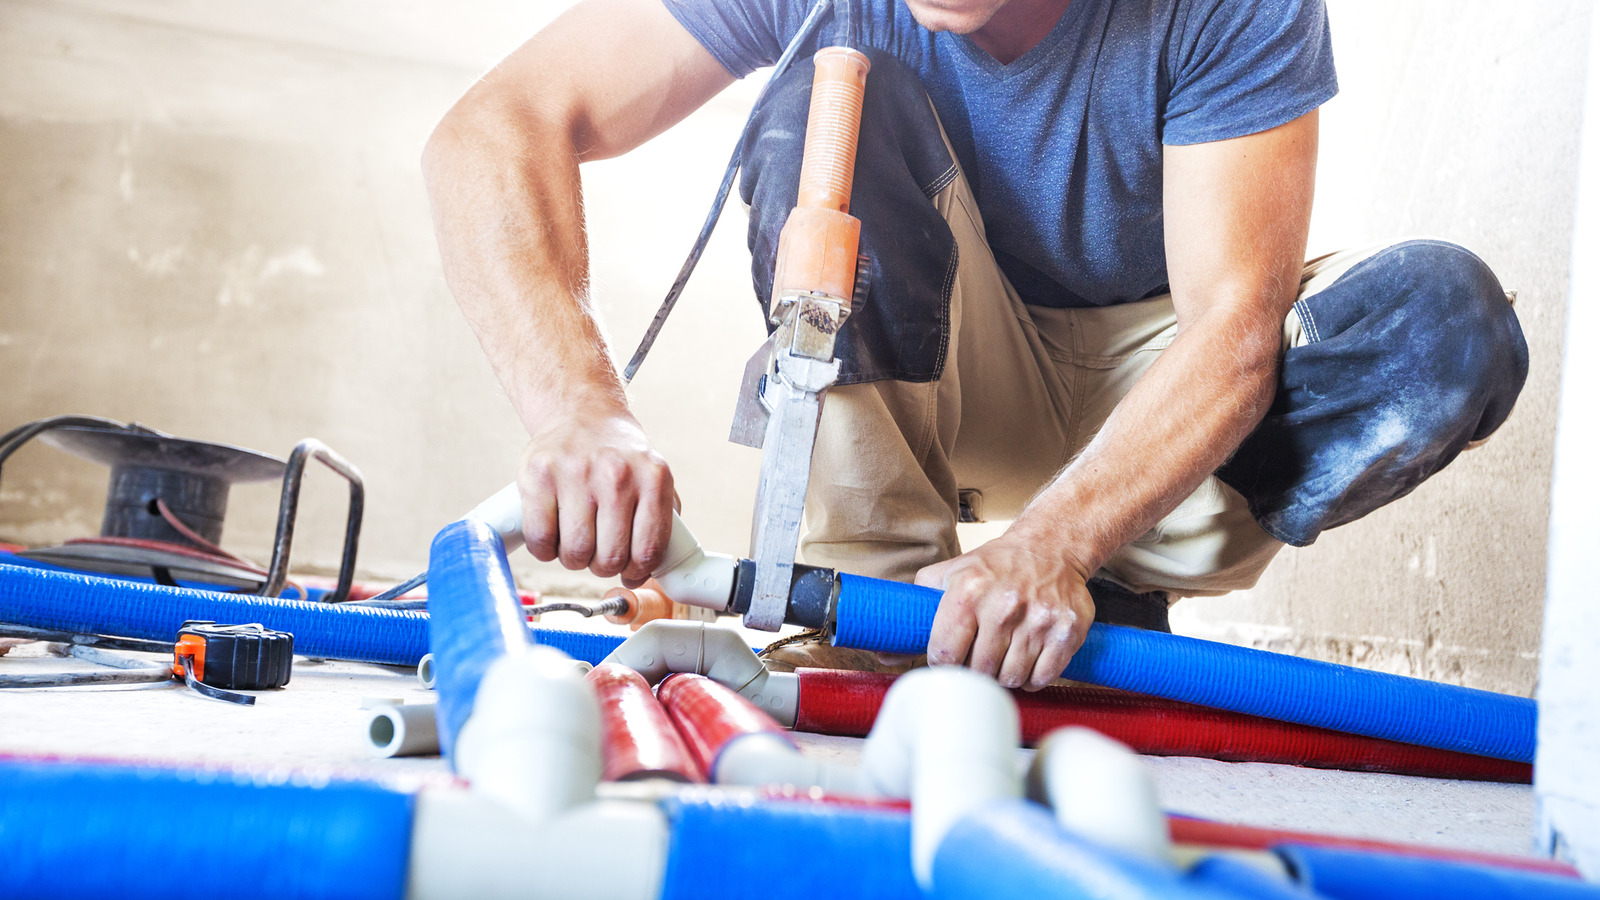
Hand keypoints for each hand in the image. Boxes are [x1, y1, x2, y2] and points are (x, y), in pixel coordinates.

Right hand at [517, 407, 675, 586]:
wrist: (583, 414)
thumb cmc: (619, 458)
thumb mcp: (654, 479)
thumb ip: (662, 520)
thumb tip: (656, 571)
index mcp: (653, 477)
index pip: (648, 551)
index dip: (636, 571)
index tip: (629, 570)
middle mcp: (617, 473)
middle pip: (609, 558)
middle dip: (602, 566)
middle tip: (598, 553)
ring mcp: (576, 472)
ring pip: (574, 553)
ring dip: (573, 559)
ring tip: (576, 541)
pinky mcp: (539, 474)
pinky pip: (540, 539)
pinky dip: (545, 550)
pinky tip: (553, 535)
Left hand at [916, 534, 1094, 690]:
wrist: (1051, 547)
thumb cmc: (994, 566)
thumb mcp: (948, 574)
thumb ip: (914, 610)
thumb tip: (884, 651)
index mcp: (968, 590)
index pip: (945, 655)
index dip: (944, 663)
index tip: (949, 658)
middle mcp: (1004, 605)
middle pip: (980, 671)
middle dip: (976, 671)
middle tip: (980, 657)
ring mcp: (1039, 619)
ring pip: (1012, 678)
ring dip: (1004, 675)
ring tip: (1004, 654)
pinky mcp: (1068, 631)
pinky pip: (1043, 677)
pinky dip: (1034, 677)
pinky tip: (1028, 657)